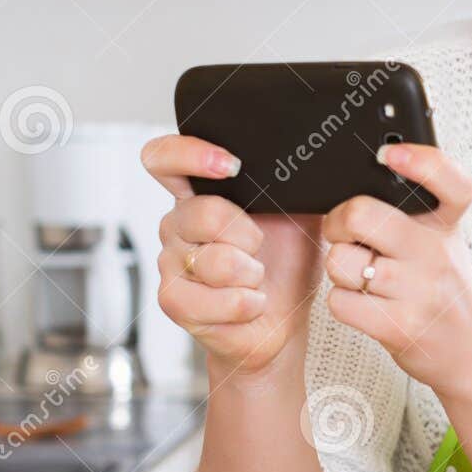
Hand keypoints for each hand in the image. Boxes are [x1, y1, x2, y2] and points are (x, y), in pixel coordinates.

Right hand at [141, 134, 321, 376]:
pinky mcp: (174, 301)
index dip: (188, 154)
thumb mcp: (299, 212)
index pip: (164, 157)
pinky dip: (250, 304)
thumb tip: (307, 154)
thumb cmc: (285, 262)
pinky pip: (219, 300)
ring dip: (253, 275)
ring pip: (216, 261)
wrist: (284, 317)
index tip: (231, 166)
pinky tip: (251, 303)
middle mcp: (176, 223)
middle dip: (249, 235)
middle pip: (204, 212)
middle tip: (260, 248)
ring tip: (256, 279)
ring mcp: (169, 262)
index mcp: (198, 192)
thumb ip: (291, 180)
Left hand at [321, 144, 471, 400]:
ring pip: (341, 261)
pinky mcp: (401, 326)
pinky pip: (340, 301)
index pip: (450, 181)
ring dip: (339, 270)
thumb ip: (412, 212)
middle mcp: (438, 254)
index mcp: (448, 224)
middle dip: (337, 223)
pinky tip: (364, 304)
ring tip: (363, 278)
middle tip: (345, 234)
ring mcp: (421, 291)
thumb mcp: (443, 242)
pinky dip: (342, 303)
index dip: (421, 162)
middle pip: (361, 215)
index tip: (391, 154)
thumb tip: (356, 183)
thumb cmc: (445, 292)